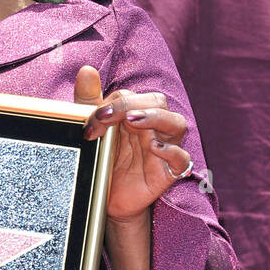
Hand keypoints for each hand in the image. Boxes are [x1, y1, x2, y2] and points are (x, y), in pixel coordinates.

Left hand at [75, 66, 190, 223]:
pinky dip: (172, 151)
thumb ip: (89, 102)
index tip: (91, 122)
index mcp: (135, 115)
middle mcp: (152, 128)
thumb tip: (86, 70)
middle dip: (131, 105)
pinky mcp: (168, 172)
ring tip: (133, 121)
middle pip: (157, 102)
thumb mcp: (94, 131)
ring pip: (176, 123)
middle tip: (107, 117)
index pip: (131, 96)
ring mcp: (163, 148)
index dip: (111, 104)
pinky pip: (182, 158)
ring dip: (156, 118)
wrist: (109, 199)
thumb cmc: (106, 161)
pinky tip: (154, 149)